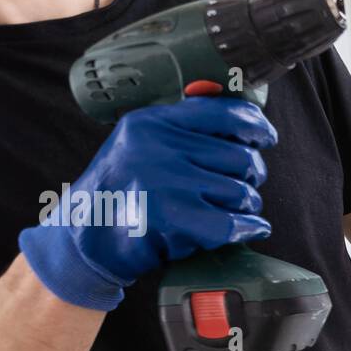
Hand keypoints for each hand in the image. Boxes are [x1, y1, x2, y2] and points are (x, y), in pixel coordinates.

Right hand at [19, 98, 277, 310]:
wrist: (83, 237)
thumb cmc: (120, 191)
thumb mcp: (140, 145)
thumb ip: (181, 132)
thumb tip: (243, 122)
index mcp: (152, 122)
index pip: (221, 113)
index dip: (254, 124)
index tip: (266, 136)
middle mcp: (158, 146)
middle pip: (240, 157)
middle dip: (252, 175)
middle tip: (246, 186)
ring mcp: (164, 182)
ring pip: (240, 191)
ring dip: (247, 204)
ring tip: (235, 210)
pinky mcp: (171, 218)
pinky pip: (231, 222)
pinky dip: (248, 227)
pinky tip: (252, 228)